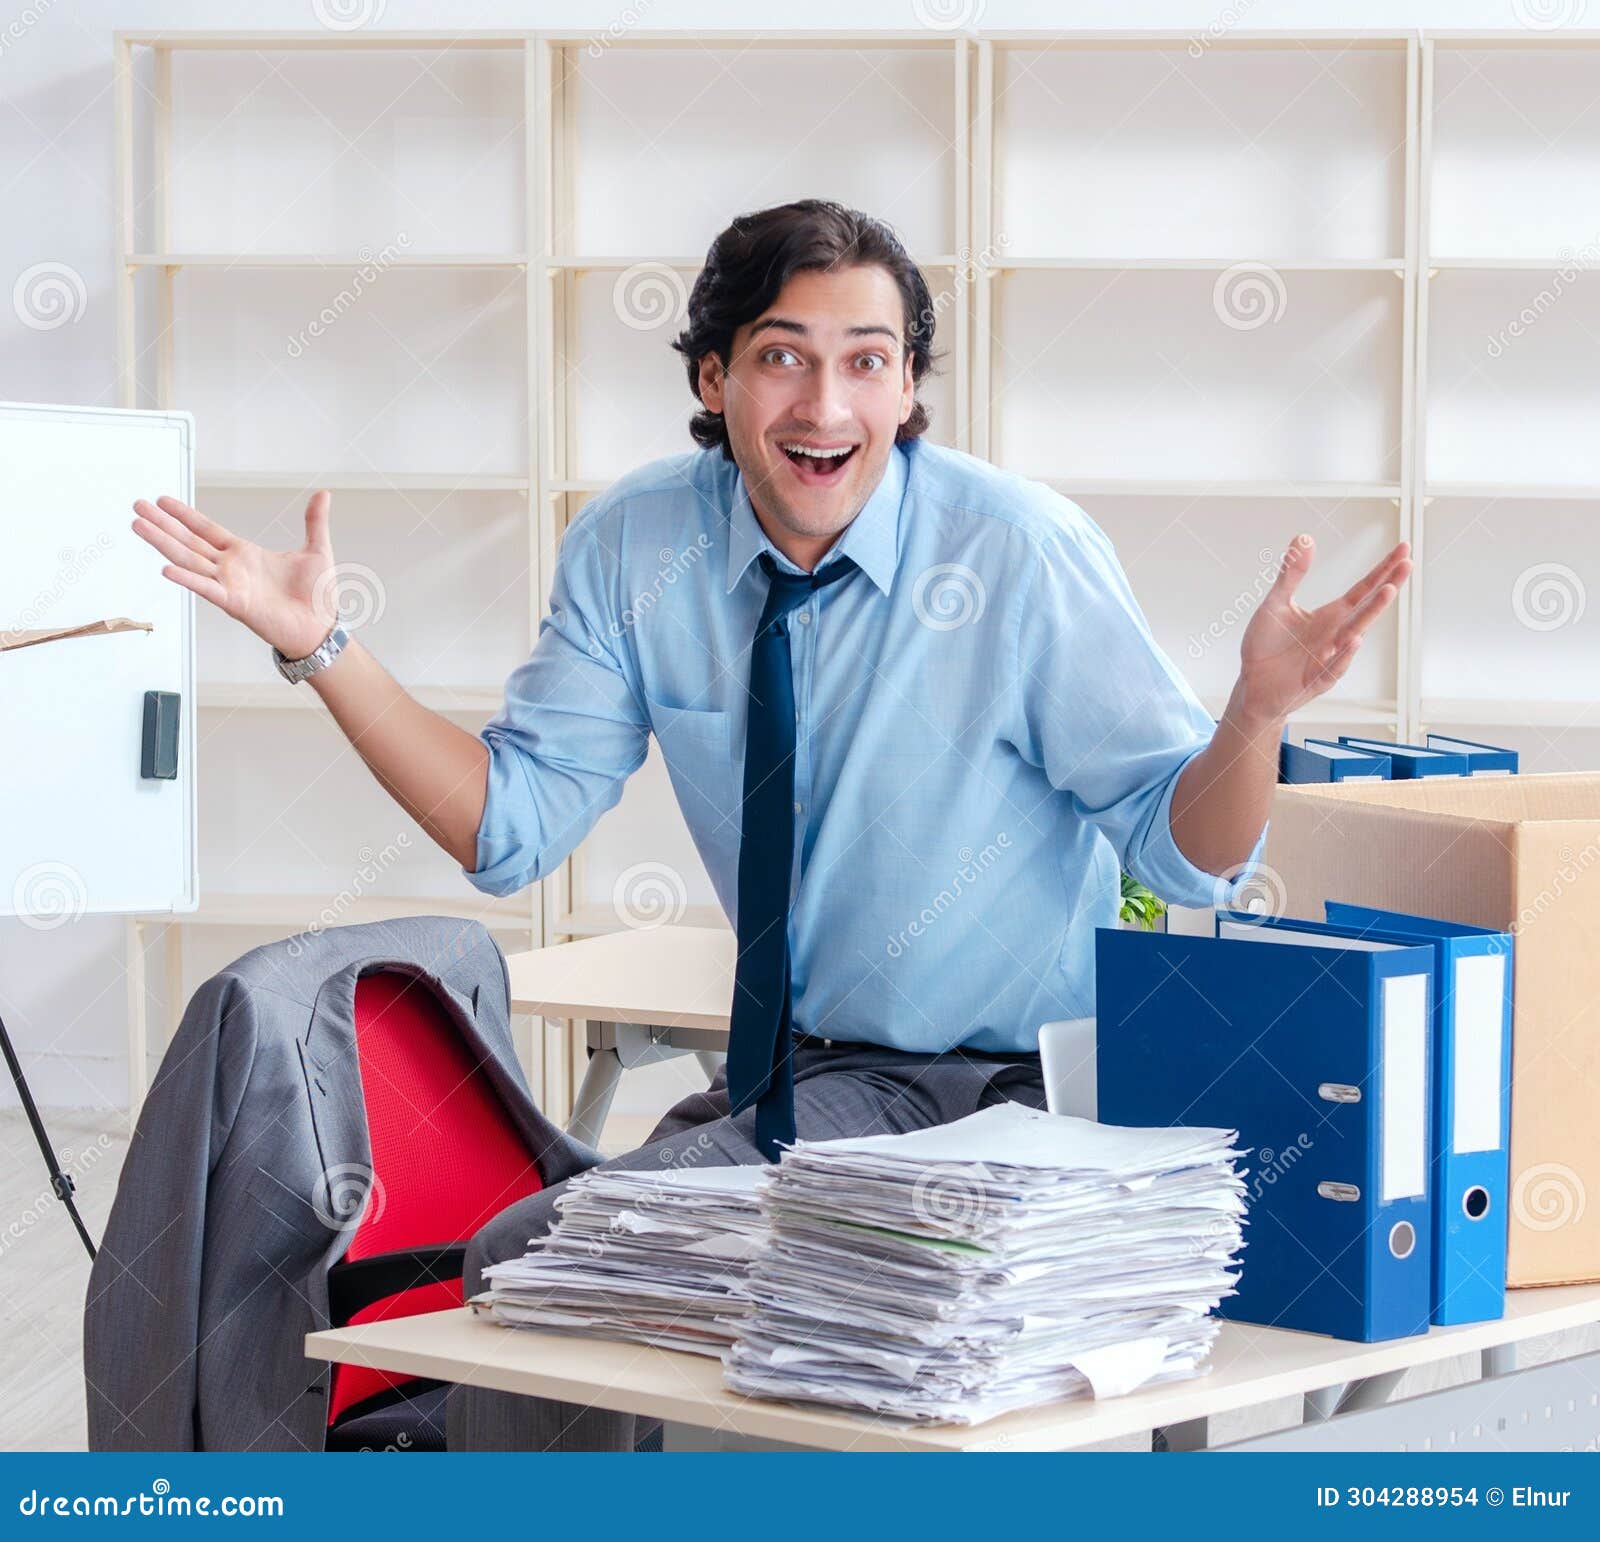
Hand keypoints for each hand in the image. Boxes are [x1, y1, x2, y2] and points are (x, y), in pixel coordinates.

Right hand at [131, 490, 339, 659]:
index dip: (185, 514)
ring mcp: (229, 586)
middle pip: (189, 541)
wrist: (322, 628)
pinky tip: (166, 568)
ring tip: (139, 526)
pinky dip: (188, 579)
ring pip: (189, 560)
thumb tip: (323, 495)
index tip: (163, 500)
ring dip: (163, 543)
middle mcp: (231, 569)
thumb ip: (314, 522)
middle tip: (137, 505)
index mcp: (245, 554)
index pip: (207, 529)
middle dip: (162, 523)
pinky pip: (207, 589)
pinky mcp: (235, 604)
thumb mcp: (316, 550)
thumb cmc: (317, 596)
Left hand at [1235, 533, 1411, 724]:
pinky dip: (1343, 656)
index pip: (1363, 589)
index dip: (1383, 570)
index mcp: (1332, 615)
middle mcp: (1337, 634)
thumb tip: (1304, 538)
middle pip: (1366, 608)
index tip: (1404, 548)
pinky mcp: (1316, 680)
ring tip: (1388, 591)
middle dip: (1387, 586)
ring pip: (1354, 635)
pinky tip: (1354, 641)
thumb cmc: (1266, 644)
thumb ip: (1291, 573)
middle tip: (1407, 564)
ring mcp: (1330, 657)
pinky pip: (1332, 668)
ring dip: (1370, 614)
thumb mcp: (1276, 603)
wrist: (1252, 683)